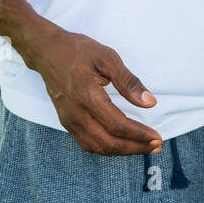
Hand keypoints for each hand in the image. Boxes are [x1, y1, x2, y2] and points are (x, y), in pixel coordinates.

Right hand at [19, 24, 160, 155]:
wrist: (46, 51)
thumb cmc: (77, 50)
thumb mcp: (107, 57)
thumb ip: (128, 82)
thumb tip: (149, 102)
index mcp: (87, 97)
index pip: (118, 126)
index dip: (139, 135)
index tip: (157, 137)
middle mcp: (76, 114)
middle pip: (109, 143)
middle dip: (135, 148)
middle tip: (155, 145)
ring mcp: (69, 120)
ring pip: (98, 147)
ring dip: (122, 151)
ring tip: (142, 146)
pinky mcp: (66, 122)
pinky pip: (88, 143)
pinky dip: (107, 148)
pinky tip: (121, 143)